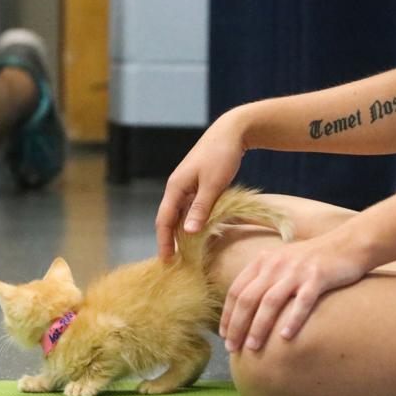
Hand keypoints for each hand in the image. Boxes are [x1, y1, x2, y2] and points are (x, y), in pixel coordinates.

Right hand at [155, 110, 246, 259]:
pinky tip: (198, 233)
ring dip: (181, 233)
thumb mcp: (213, 185)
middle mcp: (177, 187)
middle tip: (174, 263)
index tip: (166, 261)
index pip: (164, 220)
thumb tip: (188, 233)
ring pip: (180, 214)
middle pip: (169, 219)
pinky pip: (190, 208)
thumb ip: (200, 208)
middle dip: (170, 240)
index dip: (164, 242)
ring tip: (185, 253)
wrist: (232, 132)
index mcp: (175, 187)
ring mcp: (186, 185)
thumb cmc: (222, 155)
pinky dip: (192, 222)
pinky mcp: (197, 184)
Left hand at [220, 233, 367, 352]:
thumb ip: (263, 279)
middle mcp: (276, 264)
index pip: (237, 290)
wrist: (347, 244)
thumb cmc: (312, 260)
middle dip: (237, 326)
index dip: (228, 315)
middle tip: (233, 348)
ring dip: (259, 327)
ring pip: (270, 302)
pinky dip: (293, 320)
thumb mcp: (281, 262)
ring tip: (252, 347)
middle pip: (248, 298)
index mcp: (263, 261)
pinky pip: (302, 302)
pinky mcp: (318, 277)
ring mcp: (296, 271)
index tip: (224, 336)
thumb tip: (246, 309)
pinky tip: (286, 337)